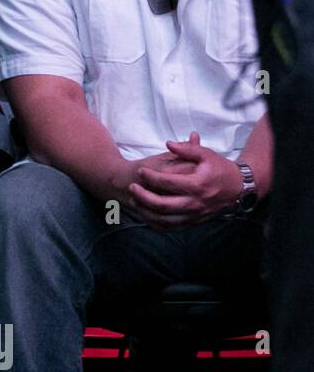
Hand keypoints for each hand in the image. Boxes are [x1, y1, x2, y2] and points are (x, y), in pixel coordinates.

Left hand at [125, 132, 243, 230]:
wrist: (239, 189)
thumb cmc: (221, 169)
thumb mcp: (207, 155)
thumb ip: (188, 148)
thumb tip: (168, 143)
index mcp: (198, 184)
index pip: (167, 182)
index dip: (150, 176)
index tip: (140, 171)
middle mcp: (195, 202)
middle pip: (162, 204)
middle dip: (143, 197)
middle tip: (132, 187)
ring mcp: (194, 215)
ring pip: (164, 219)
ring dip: (146, 212)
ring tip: (135, 201)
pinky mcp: (194, 222)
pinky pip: (171, 227)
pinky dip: (155, 223)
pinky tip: (145, 214)